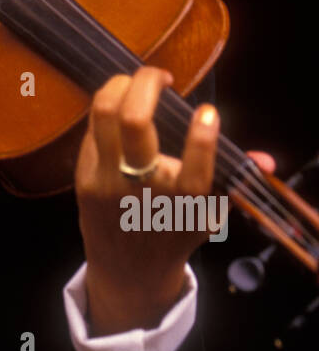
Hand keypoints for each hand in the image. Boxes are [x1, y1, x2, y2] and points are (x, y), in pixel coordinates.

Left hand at [74, 66, 275, 334]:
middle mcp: (142, 189)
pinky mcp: (84, 179)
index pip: (197, 166)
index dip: (203, 134)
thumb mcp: (208, 214)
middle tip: (162, 76)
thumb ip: (233, 180)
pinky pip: (91, 131)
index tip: (208, 111)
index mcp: (183, 202)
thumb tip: (265, 160)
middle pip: (133, 121)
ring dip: (120, 85)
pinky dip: (107, 113)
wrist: (128, 273)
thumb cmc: (174, 234)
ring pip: (103, 115)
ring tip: (136, 82)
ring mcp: (107, 182)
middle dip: (148, 82)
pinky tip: (120, 111)